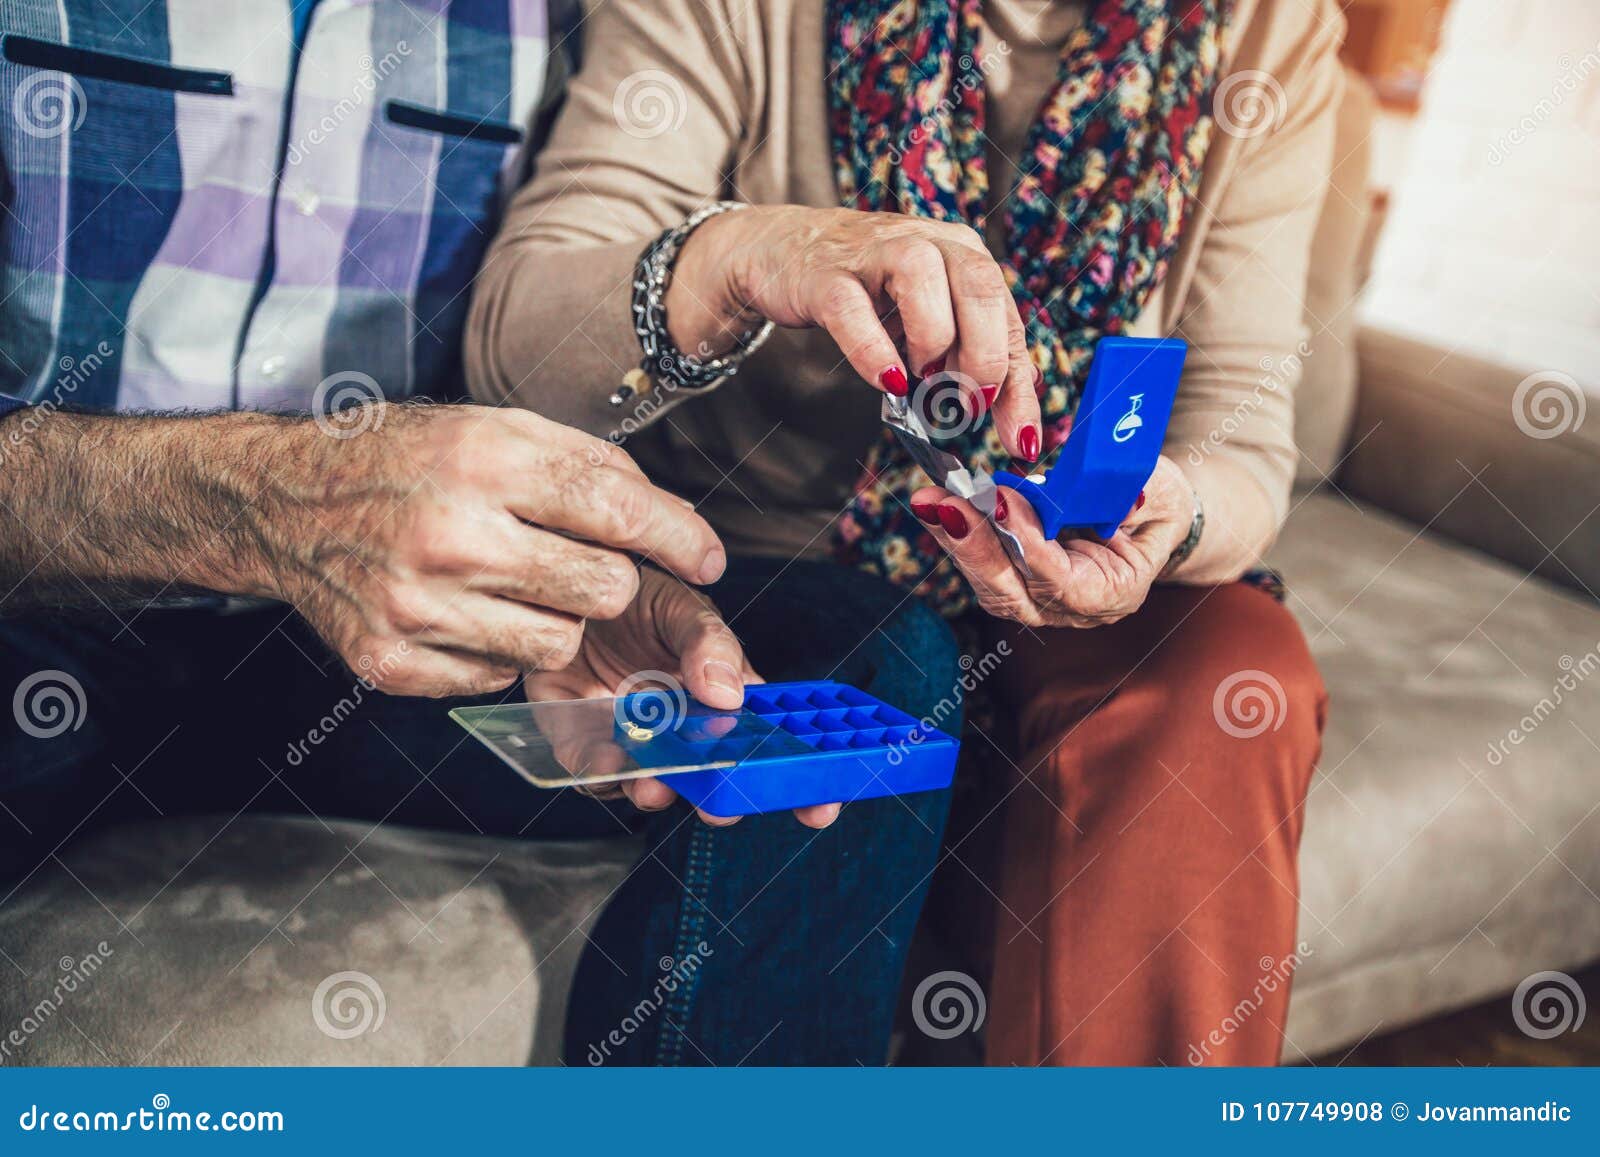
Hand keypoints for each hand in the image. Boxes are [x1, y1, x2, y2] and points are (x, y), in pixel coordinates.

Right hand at [249, 404, 726, 696]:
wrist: (289, 504)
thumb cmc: (409, 461)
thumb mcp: (497, 429)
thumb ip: (590, 467)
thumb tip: (675, 526)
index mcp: (481, 462)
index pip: (614, 509)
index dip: (677, 538)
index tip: (709, 559)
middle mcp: (448, 536)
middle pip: (603, 592)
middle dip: (611, 580)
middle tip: (580, 562)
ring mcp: (416, 608)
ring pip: (558, 646)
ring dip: (556, 619)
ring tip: (514, 583)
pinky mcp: (392, 663)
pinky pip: (499, 678)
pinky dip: (499, 649)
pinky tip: (468, 611)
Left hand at [524, 568, 841, 828]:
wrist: (563, 591)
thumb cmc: (633, 596)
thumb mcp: (680, 606)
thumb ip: (710, 643)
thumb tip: (732, 695)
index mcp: (724, 696)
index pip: (771, 743)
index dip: (800, 778)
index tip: (820, 806)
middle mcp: (683, 727)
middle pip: (715, 779)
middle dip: (724, 803)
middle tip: (724, 810)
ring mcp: (635, 740)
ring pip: (654, 786)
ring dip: (658, 795)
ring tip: (656, 789)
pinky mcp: (583, 743)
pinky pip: (594, 774)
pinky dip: (601, 775)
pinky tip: (607, 761)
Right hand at [669, 205, 1043, 461]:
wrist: (786, 250)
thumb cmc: (869, 290)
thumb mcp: (930, 316)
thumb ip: (968, 351)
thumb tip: (1014, 405)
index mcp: (964, 255)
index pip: (1008, 321)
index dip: (1019, 388)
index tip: (1022, 441)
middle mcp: (930, 244)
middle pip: (980, 289)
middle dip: (984, 359)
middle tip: (970, 407)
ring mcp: (876, 254)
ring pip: (924, 285)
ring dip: (933, 345)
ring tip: (922, 379)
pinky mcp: (826, 276)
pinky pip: (854, 313)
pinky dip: (875, 352)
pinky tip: (887, 381)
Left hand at [910, 456, 1194, 626]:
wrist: (1145, 521)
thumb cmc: (1156, 506)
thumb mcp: (1161, 496)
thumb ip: (1138, 501)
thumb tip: (1116, 499)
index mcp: (1112, 594)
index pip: (1060, 580)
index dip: (1028, 543)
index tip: (1001, 502)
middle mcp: (1069, 611)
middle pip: (1011, 590)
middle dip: (973, 544)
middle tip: (943, 503)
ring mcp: (1039, 602)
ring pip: (988, 580)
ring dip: (955, 537)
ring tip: (930, 499)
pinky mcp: (1016, 583)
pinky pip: (982, 565)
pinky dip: (958, 533)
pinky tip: (938, 504)